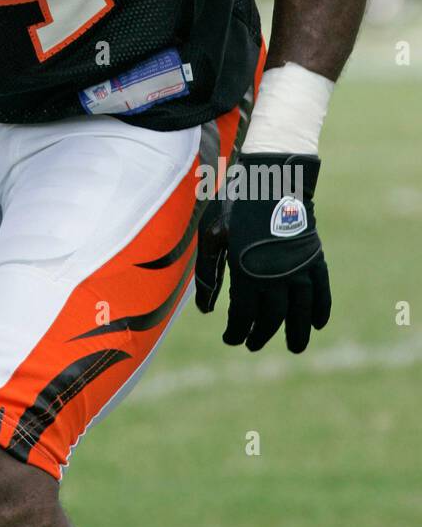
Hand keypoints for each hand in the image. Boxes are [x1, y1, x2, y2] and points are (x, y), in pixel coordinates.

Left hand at [195, 152, 330, 352]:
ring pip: (301, 312)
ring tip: (295, 347)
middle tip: (253, 345)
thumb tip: (205, 310)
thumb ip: (208, 273)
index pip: (243, 315)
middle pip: (272, 319)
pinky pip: (322, 293)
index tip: (231, 339)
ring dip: (297, 333)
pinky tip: (318, 324)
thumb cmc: (235, 206)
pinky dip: (321, 310)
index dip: (236, 331)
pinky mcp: (314, 259)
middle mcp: (276, 276)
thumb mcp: (212, 236)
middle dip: (261, 335)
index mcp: (247, 272)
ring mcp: (299, 269)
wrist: (271, 179)